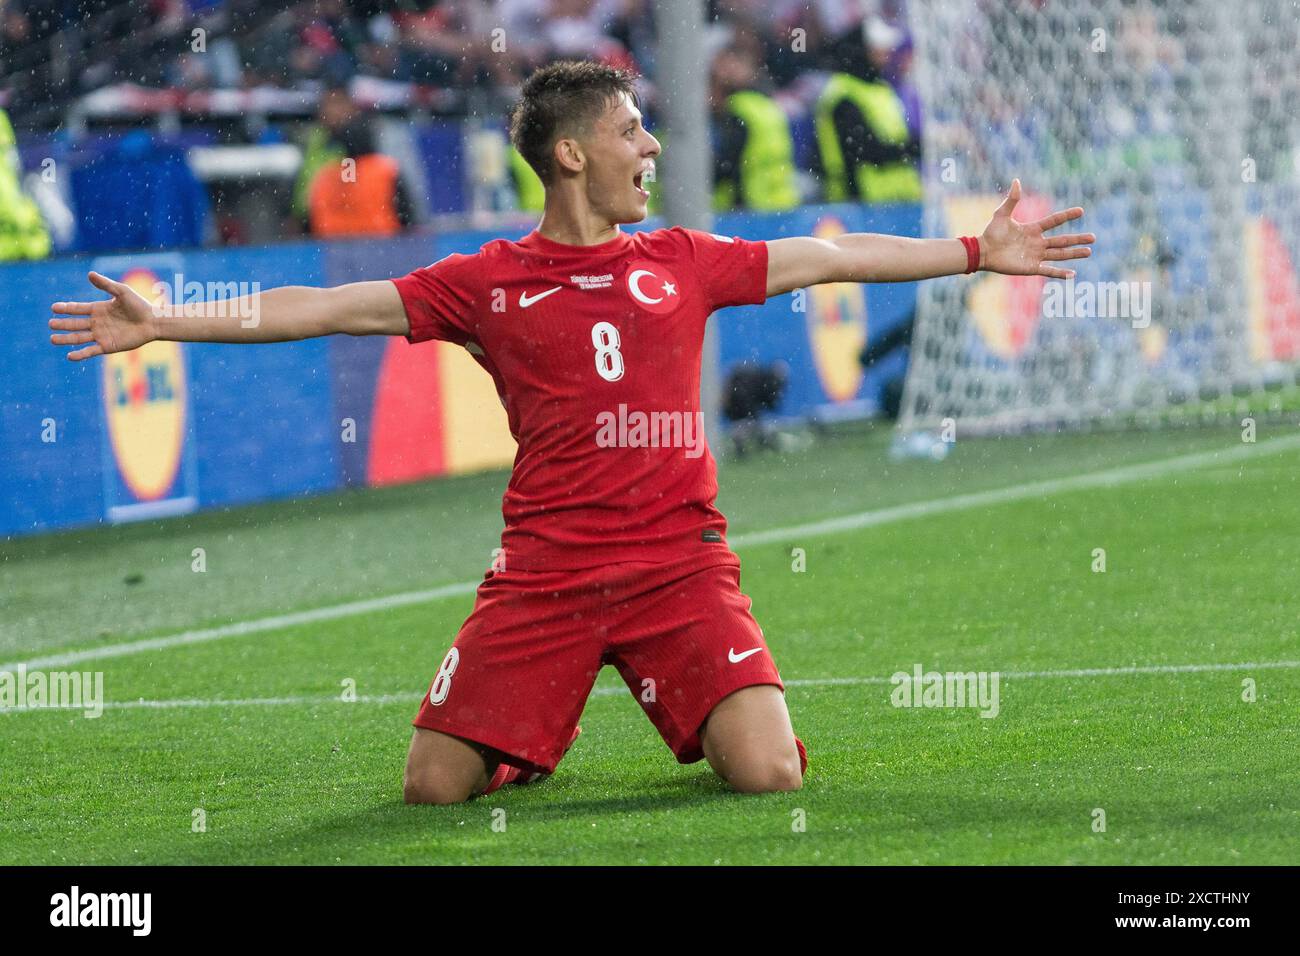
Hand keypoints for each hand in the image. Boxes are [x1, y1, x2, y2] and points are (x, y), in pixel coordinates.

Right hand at [49, 271, 160, 360]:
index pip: (78, 309)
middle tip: (50, 324)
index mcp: (98, 309)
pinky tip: (70, 356)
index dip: (66, 308)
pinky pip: (91, 351)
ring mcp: (101, 335)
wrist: (153, 322)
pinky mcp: (108, 346)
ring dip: (66, 339)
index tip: (54, 308)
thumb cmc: (139, 305)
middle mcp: (97, 323)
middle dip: (62, 324)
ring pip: (79, 338)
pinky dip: (80, 354)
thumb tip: (89, 274)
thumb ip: (106, 284)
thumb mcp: (122, 292)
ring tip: (52, 339)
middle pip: (75, 324)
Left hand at [978, 179, 1093, 278]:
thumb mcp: (1001, 214)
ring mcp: (1035, 256)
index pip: (1054, 221)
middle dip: (1077, 239)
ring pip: (1059, 254)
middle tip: (1093, 238)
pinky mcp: (1030, 268)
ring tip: (1088, 252)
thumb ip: (1011, 200)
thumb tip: (1016, 181)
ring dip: (1074, 254)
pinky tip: (1072, 273)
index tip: (1081, 211)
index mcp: (1033, 229)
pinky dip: (1059, 273)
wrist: (983, 251)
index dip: (1067, 216)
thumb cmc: (991, 233)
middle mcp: (1037, 242)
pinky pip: (1048, 270)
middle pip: (1062, 240)